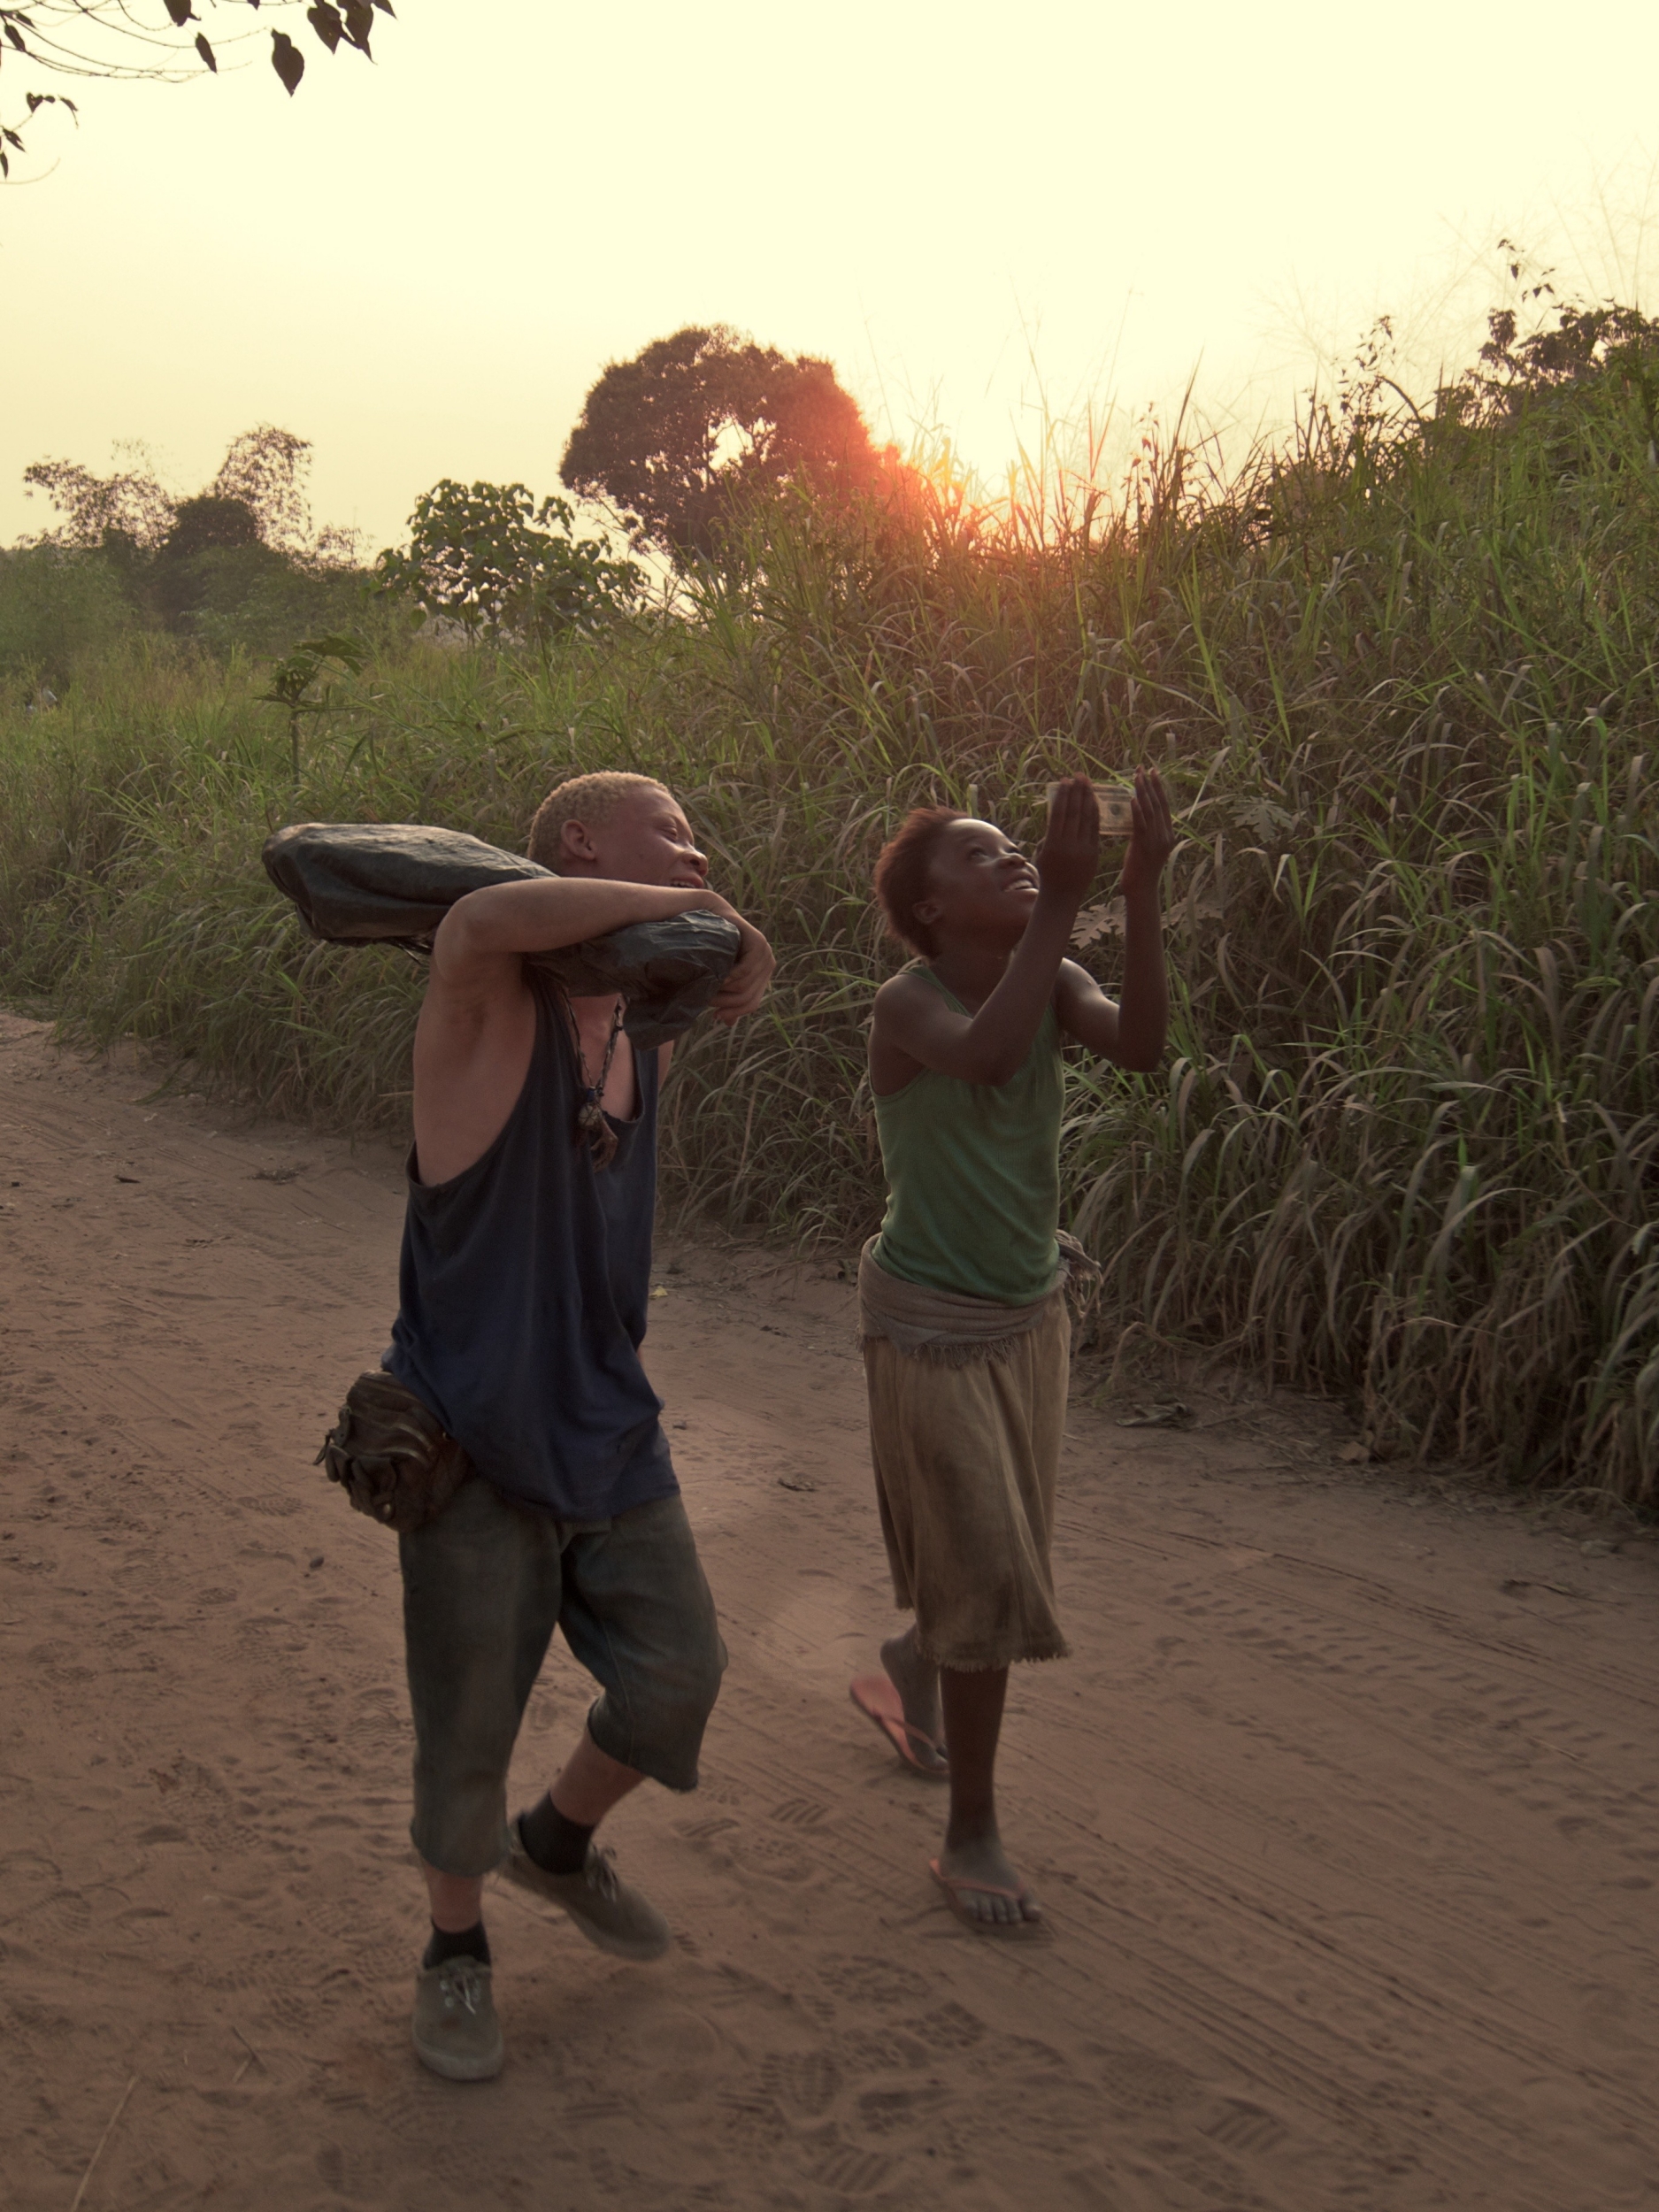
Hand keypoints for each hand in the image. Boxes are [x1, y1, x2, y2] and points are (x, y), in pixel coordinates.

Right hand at [710, 912, 774, 1022]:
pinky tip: (718, 976)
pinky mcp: (760, 943)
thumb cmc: (713, 947)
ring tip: (709, 987)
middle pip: (748, 998)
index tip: (715, 1016)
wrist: (711, 916)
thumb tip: (728, 1023)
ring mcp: (766, 954)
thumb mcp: (720, 976)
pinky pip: (746, 970)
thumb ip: (727, 997)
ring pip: (746, 986)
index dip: (733, 1013)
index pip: (751, 1004)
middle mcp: (767, 966)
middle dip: (725, 1003)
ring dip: (724, 991)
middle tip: (707, 1001)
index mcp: (761, 976)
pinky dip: (730, 977)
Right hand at [1035, 772, 1100, 909]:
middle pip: (1075, 813)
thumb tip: (1057, 809)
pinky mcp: (1094, 853)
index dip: (1063, 795)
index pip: (1059, 814)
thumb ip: (1051, 832)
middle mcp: (1069, 845)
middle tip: (1079, 776)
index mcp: (1053, 844)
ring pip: (1087, 819)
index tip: (1065, 781)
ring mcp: (1083, 849)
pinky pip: (1096, 829)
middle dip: (1077, 792)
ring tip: (1088, 784)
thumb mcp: (1043, 851)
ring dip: (1088, 799)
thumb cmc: (1048, 872)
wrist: (1062, 896)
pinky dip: (1096, 814)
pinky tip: (1095, 802)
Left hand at [1119, 765, 1175, 895]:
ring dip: (1143, 792)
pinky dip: (1137, 810)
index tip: (1152, 772)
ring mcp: (1157, 841)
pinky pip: (1141, 825)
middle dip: (1150, 784)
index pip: (1164, 806)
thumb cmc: (1139, 871)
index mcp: (1167, 835)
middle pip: (1158, 804)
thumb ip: (1144, 831)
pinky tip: (1132, 798)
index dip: (1158, 788)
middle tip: (1143, 768)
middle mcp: (1165, 836)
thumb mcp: (1144, 848)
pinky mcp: (1145, 847)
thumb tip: (1136, 813)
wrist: (1141, 891)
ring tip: (1137, 777)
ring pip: (1151, 811)